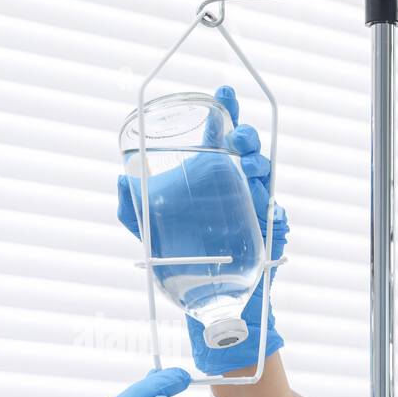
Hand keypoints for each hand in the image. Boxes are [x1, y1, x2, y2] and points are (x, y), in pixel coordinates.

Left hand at [117, 85, 288, 374]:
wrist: (208, 305)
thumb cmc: (182, 260)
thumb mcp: (150, 235)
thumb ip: (133, 210)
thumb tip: (119, 180)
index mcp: (211, 178)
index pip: (221, 136)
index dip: (226, 111)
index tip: (223, 91)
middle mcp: (236, 188)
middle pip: (249, 152)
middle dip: (247, 139)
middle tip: (237, 142)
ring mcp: (255, 211)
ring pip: (268, 180)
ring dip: (261, 171)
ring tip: (249, 170)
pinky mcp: (269, 238)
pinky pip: (279, 221)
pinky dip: (277, 216)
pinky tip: (272, 216)